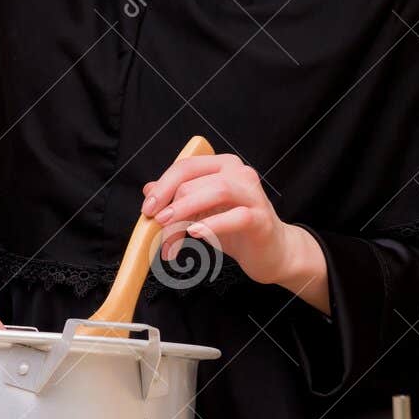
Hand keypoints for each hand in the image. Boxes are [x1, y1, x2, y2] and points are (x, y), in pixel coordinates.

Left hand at [141, 151, 327, 304]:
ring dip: (184, 213)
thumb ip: (177, 198)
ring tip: (169, 233)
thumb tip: (148, 189)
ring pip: (214, 192)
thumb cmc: (234, 230)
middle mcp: (240, 173)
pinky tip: (195, 234)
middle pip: (193, 182)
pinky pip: (235, 216)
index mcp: (223, 165)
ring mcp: (253, 194)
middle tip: (156, 230)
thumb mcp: (200, 211)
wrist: (271, 253)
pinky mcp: (262, 218)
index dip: (162, 187)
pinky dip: (211, 225)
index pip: (185, 167)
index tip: (147, 210)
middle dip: (169, 208)